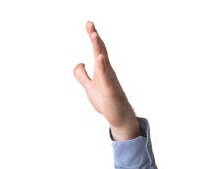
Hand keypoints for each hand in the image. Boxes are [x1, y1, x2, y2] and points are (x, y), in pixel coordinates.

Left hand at [73, 21, 140, 140]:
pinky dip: (103, 68)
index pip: (97, 50)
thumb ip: (82, 76)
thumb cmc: (106, 101)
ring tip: (94, 36)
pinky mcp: (110, 91)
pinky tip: (99, 59)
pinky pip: (106, 78)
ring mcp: (109, 80)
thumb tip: (78, 64)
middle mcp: (107, 71)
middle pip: (100, 51)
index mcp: (102, 69)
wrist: (119, 116)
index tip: (89, 24)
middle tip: (89, 23)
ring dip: (98, 48)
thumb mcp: (89, 87)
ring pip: (104, 62)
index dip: (93, 37)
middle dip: (95, 37)